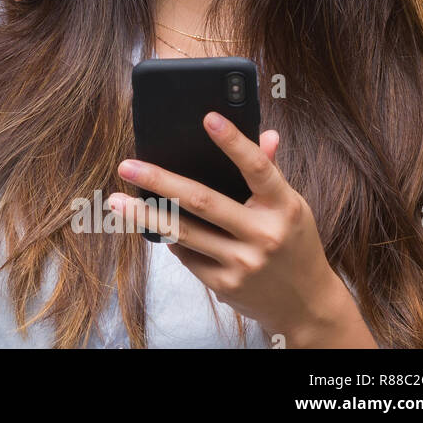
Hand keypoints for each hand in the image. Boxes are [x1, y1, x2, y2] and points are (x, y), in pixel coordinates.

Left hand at [107, 113, 375, 347]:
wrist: (307, 304)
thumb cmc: (294, 243)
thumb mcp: (292, 207)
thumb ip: (271, 172)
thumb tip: (265, 134)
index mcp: (285, 207)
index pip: (257, 168)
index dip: (233, 142)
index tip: (208, 118)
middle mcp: (264, 234)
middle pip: (202, 201)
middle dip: (159, 181)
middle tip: (127, 165)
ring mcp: (243, 262)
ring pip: (183, 233)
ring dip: (145, 215)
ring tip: (115, 201)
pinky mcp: (224, 284)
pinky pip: (186, 255)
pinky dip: (169, 238)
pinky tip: (153, 225)